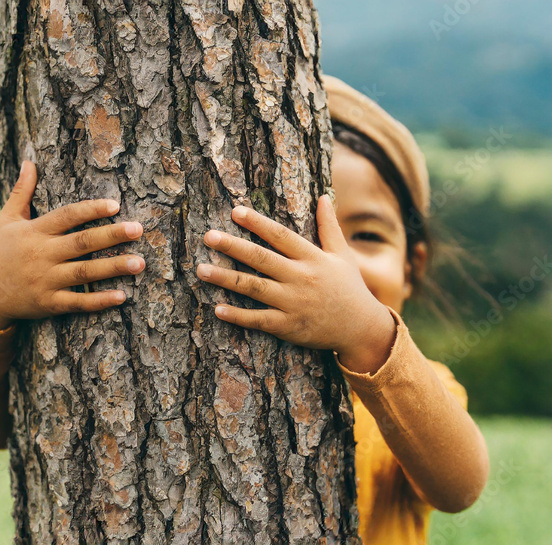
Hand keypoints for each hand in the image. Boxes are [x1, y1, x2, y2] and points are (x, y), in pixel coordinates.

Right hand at [0, 161, 145, 331]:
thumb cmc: (0, 252)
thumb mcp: (6, 220)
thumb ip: (21, 191)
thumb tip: (30, 161)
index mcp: (34, 232)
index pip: (67, 216)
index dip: (91, 210)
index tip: (115, 205)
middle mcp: (41, 255)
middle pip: (81, 243)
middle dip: (111, 235)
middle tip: (138, 229)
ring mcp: (45, 280)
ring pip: (84, 272)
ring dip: (113, 267)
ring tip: (140, 262)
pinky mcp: (48, 303)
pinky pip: (77, 302)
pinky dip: (99, 301)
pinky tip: (122, 296)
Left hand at [196, 195, 395, 372]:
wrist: (361, 328)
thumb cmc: (349, 287)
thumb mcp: (342, 255)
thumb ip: (329, 227)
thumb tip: (323, 196)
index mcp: (312, 258)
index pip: (280, 236)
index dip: (257, 223)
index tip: (235, 211)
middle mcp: (301, 278)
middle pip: (262, 259)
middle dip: (233, 247)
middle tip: (208, 236)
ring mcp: (293, 303)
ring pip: (254, 288)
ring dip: (226, 279)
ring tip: (201, 270)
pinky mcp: (288, 326)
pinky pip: (259, 320)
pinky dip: (238, 316)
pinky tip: (217, 309)